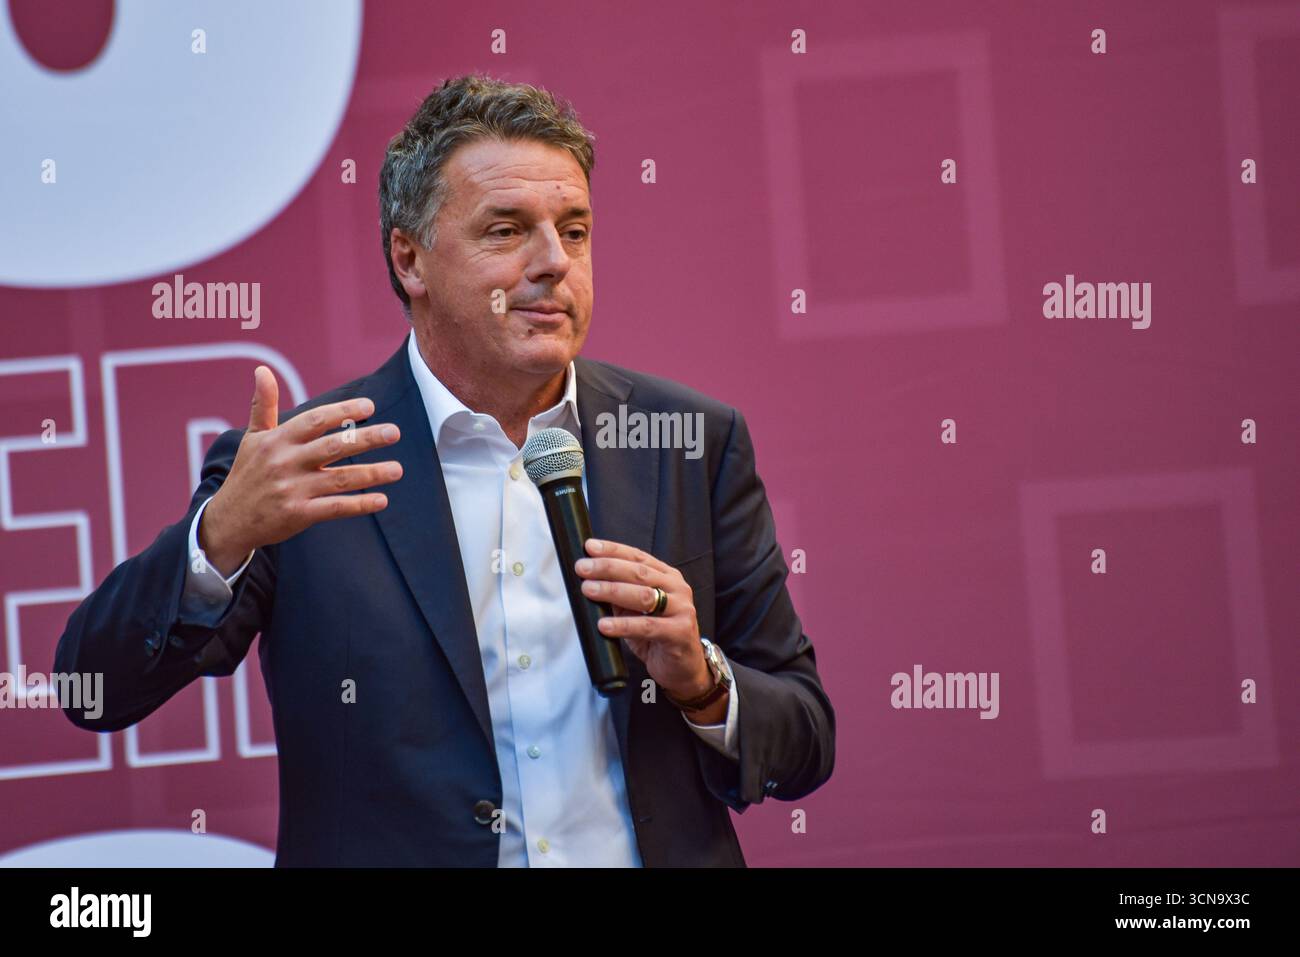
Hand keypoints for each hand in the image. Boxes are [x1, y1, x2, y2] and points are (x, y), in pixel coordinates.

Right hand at [199, 365, 402, 574]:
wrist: (229, 521)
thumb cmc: (248, 474)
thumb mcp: (252, 438)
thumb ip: (264, 405)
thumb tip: (262, 370)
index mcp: (277, 440)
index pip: (315, 420)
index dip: (342, 411)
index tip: (370, 406)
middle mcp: (285, 462)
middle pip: (332, 446)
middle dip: (366, 439)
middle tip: (394, 432)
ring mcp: (292, 489)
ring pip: (339, 479)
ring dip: (371, 474)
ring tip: (397, 469)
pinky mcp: (298, 514)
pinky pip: (335, 507)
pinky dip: (360, 504)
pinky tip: (382, 499)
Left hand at [574, 538, 719, 716]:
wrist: (684, 666)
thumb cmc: (657, 635)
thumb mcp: (637, 610)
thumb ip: (620, 595)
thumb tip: (589, 580)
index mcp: (667, 577)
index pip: (638, 557)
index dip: (613, 550)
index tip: (589, 547)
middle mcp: (677, 589)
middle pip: (639, 573)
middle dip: (607, 568)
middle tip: (583, 568)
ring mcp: (681, 609)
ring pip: (643, 596)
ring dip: (612, 591)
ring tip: (588, 590)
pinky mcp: (679, 632)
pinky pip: (647, 626)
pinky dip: (623, 625)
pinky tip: (604, 625)